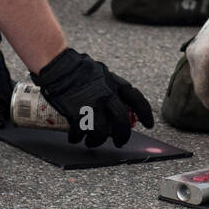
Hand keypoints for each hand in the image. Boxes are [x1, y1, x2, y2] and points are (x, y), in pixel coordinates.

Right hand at [35, 48, 154, 147]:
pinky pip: (82, 131)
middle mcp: (107, 95)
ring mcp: (93, 104)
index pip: (137, 100)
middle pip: (121, 121)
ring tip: (92, 142)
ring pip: (101, 131)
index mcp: (115, 83)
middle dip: (122, 135)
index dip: (145, 114)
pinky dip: (78, 138)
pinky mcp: (78, 112)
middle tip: (119, 142)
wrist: (59, 66)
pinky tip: (75, 138)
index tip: (148, 124)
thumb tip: (117, 103)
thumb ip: (111, 87)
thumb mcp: (102, 74)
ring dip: (96, 141)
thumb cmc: (77, 68)